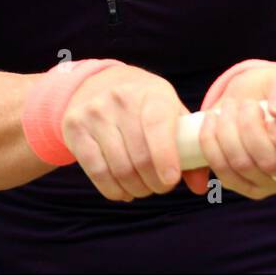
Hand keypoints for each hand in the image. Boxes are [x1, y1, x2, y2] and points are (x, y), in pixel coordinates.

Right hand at [61, 64, 196, 202]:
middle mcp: (122, 99)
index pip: (158, 127)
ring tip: (143, 189)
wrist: (98, 83)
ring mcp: (95, 113)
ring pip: (118, 166)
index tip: (171, 180)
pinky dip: (112, 189)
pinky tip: (122, 191)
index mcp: (153, 93)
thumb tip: (200, 187)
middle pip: (139, 155)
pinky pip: (95, 170)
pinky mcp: (75, 128)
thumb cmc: (144, 104)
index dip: (166, 158)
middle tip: (160, 188)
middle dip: (153, 182)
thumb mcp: (169, 111)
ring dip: (134, 188)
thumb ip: (187, 146)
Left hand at [189, 63, 275, 199]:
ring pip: (244, 167)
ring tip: (229, 107)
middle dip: (252, 130)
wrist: (254, 99)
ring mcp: (269, 184)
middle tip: (246, 104)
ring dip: (229, 133)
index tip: (275, 122)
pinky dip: (212, 145)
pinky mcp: (242, 185)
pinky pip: (224, 174)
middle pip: (272, 165)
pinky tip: (211, 121)